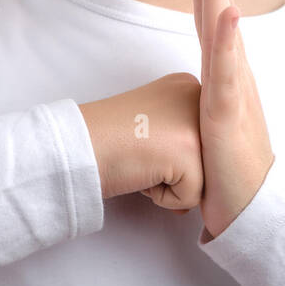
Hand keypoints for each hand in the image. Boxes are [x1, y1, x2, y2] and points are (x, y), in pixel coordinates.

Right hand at [78, 73, 203, 209]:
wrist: (78, 144)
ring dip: (168, 184)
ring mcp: (196, 124)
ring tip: (141, 161)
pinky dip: (162, 197)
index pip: (201, 140)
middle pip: (205, 159)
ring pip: (201, 181)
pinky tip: (141, 172)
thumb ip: (180, 135)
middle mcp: (198, 98)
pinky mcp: (190, 153)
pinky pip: (189, 198)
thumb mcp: (153, 120)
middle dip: (173, 169)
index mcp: (189, 86)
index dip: (169, 153)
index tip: (142, 139)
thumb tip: (202, 174)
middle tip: (141, 152)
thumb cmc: (107, 138)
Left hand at [191, 0, 274, 240]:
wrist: (252, 210)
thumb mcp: (210, 119)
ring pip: (221, 29)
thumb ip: (202, 92)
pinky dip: (229, 41)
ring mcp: (232, 89)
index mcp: (223, 70)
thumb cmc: (229, 166)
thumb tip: (191, 81)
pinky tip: (230, 13)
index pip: (210, 11)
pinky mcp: (229, 114)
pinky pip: (227, 73)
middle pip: (216, 6)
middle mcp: (231, 71)